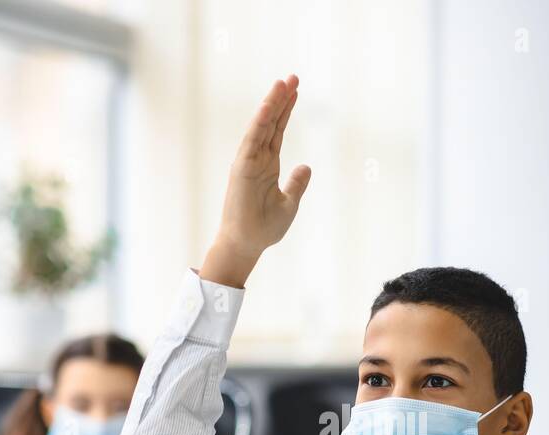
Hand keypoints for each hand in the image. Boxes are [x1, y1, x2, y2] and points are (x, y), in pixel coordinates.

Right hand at [200, 75, 310, 287]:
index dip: (286, 110)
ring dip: (271, 104)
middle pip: (270, 122)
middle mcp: (256, 159)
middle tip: (292, 77)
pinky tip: (269, 106)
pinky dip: (260, 122)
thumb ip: (297, 184)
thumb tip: (306, 165)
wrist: (247, 244)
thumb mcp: (289, 203)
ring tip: (283, 83)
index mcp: (267, 164)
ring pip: (261, 126)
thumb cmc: (264, 227)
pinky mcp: (242, 168)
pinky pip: (252, 140)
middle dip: (280, 99)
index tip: (295, 90)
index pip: (277, 130)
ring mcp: (248, 162)